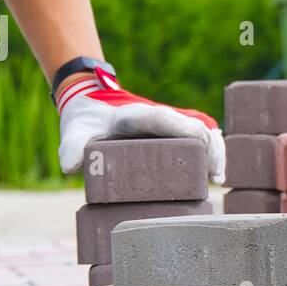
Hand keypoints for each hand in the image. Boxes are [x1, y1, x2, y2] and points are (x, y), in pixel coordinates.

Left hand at [56, 67, 225, 181]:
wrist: (91, 105)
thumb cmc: (85, 121)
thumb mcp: (73, 133)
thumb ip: (70, 147)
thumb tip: (71, 166)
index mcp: (137, 115)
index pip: (166, 119)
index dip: (186, 129)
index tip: (201, 143)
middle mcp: (159, 118)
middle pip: (195, 125)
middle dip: (210, 147)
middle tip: (214, 177)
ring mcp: (169, 126)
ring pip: (203, 132)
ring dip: (215, 152)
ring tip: (217, 180)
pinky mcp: (173, 136)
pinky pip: (200, 140)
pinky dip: (211, 154)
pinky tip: (214, 176)